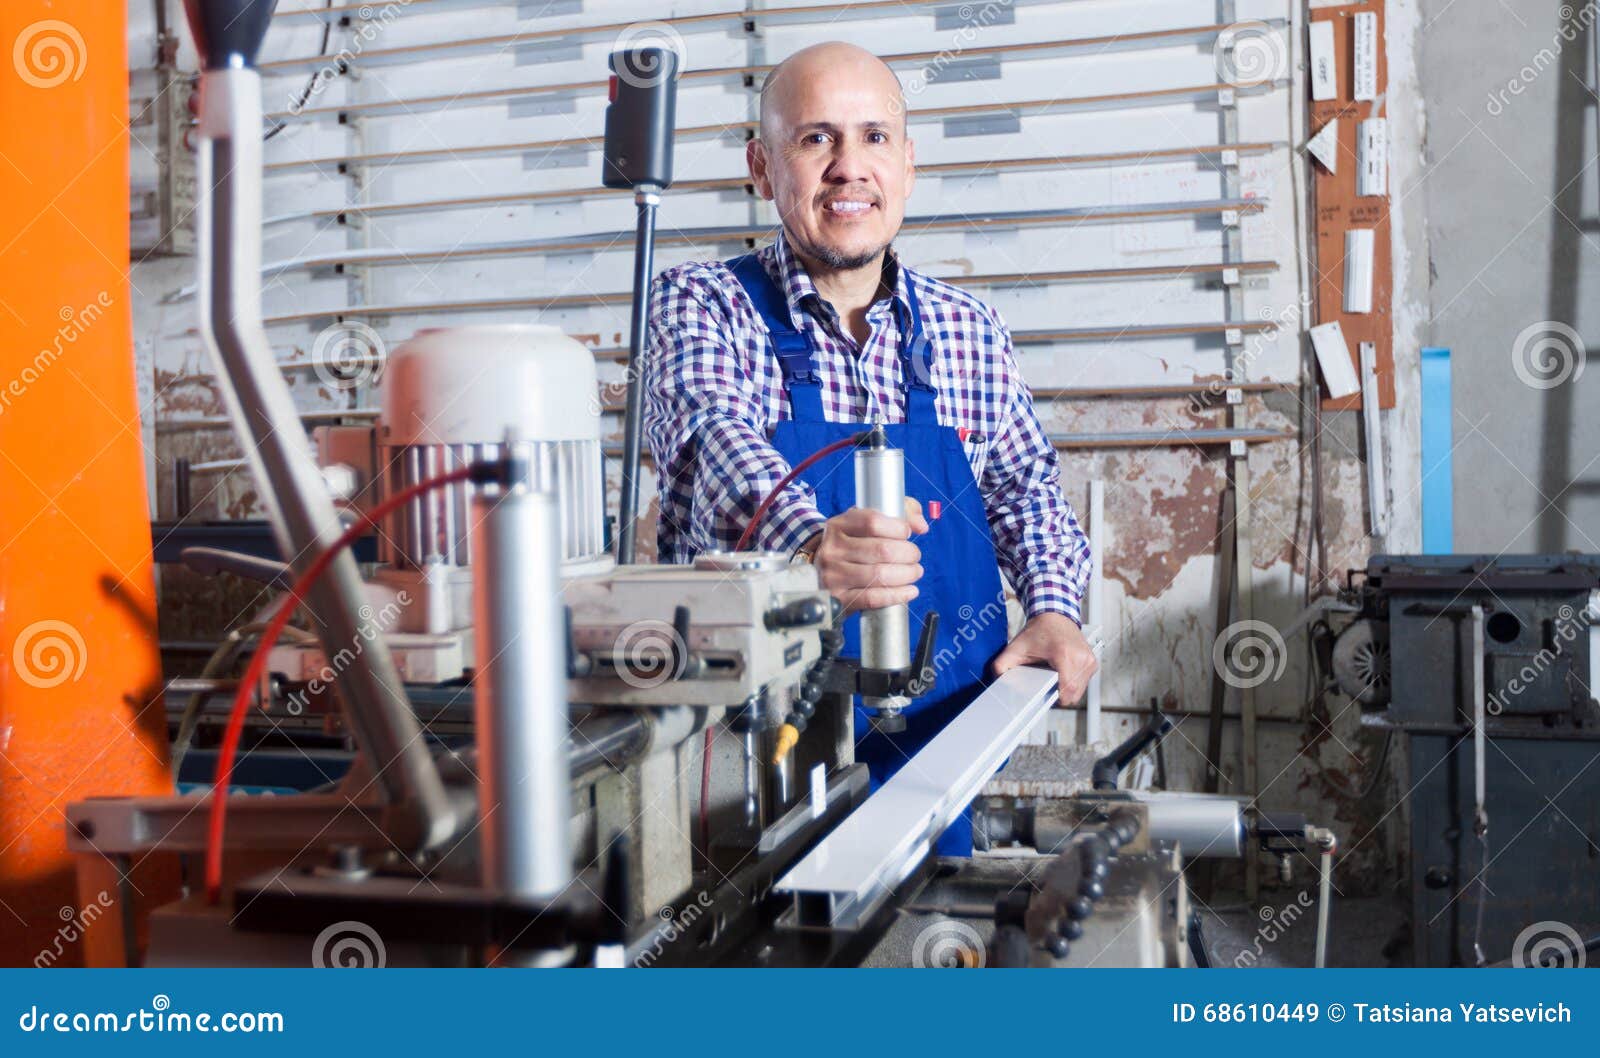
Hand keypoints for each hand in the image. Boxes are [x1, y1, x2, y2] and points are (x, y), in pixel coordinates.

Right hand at [805, 497, 927, 613]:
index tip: (906, 533)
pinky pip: (873, 598)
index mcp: (838, 525)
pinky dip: (897, 595)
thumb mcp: (868, 522)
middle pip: (881, 550)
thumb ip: (901, 512)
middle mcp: (832, 549)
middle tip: (915, 556)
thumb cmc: (853, 545)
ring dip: (907, 574)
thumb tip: (921, 526)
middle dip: (908, 554)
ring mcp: (833, 575)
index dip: (898, 528)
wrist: (821, 573)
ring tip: (914, 572)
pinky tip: (910, 591)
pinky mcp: (839, 598)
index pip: (872, 521)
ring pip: (880, 574)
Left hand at [992, 612, 1097, 705]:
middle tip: (1046, 683)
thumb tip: (996, 681)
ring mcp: (1089, 660)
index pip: (1067, 691)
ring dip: (1066, 689)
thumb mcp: (1016, 647)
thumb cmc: (1039, 630)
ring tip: (1054, 676)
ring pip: (1079, 691)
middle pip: (1073, 695)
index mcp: (1065, 655)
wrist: (1055, 614)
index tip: (1044, 695)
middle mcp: (1081, 658)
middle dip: (1059, 694)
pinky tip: (1062, 672)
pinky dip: (1073, 682)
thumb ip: (1002, 665)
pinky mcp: (1092, 662)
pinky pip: (1083, 683)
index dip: (1054, 699)